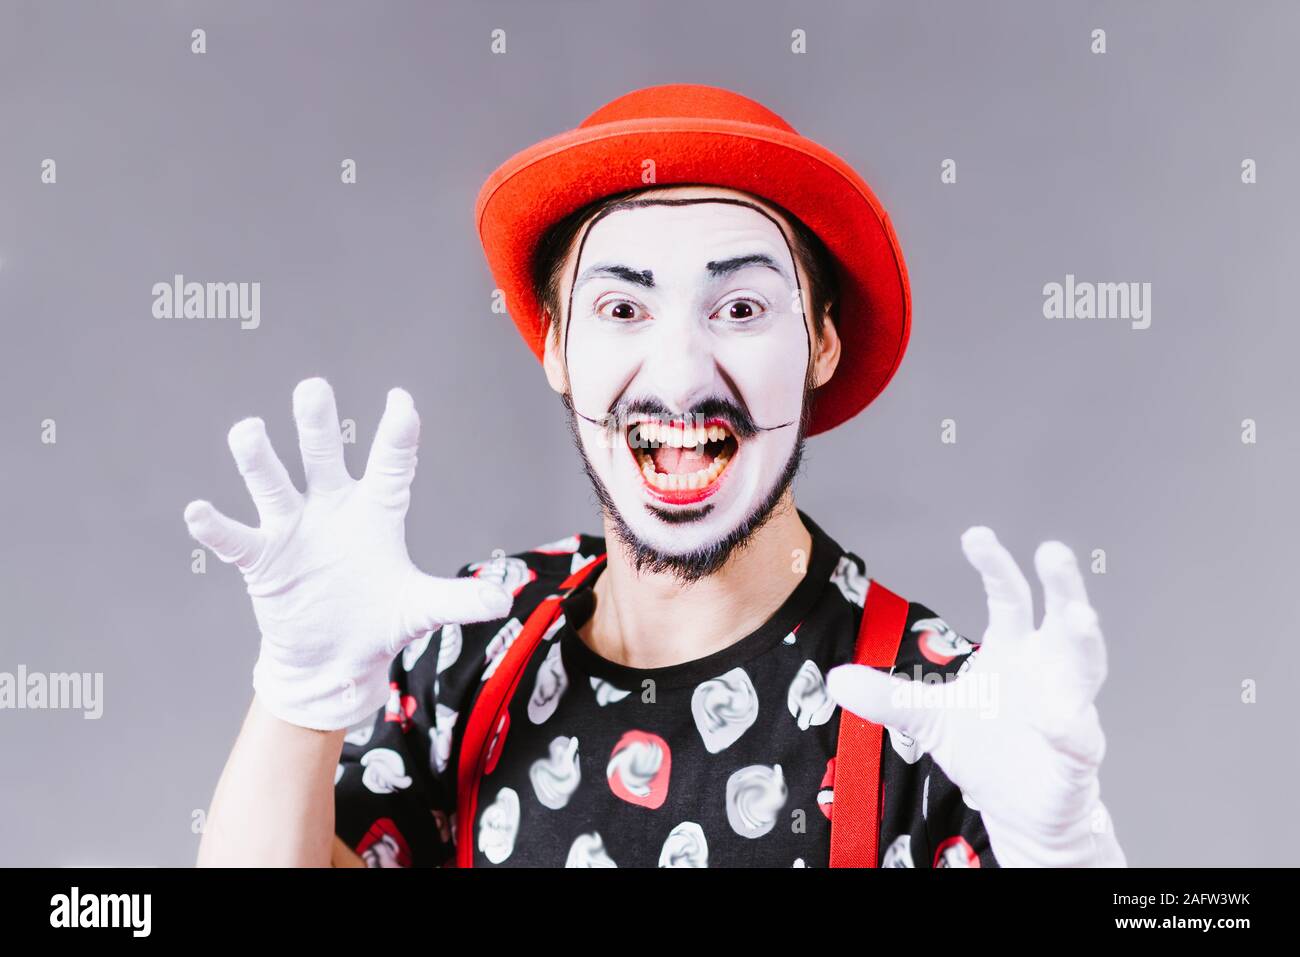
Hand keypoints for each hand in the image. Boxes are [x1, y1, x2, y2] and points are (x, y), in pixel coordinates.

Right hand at [184, 378, 512, 730]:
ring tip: (249, 431)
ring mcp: (293, 529)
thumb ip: (458, 600)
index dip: (396, 432)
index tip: (401, 400)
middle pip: (321, 455)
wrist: (333, 660)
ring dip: (259, 459)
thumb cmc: (378, 621)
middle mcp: (331, 507)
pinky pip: (237, 537)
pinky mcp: (263, 560)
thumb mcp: (421, 609)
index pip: (390, 462)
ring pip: (273, 483)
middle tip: (311, 387)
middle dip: (315, 422)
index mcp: (375, 510)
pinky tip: (201, 511)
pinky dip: (218, 526)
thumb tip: (504, 601)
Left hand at [826, 527, 1125, 866]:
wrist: (1017, 808)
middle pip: (1061, 616)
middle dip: (1062, 585)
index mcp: (1013, 649)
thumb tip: (835, 678)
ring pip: (1086, 667)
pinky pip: (1080, 736)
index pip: (1009, 597)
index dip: (995, 565)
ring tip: (1080, 617)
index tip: (976, 535)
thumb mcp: (925, 719)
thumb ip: (886, 696)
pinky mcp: (1077, 754)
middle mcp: (1046, 669)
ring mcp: (1067, 708)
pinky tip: (1059, 721)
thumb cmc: (984, 747)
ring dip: (1084, 642)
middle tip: (1052, 551)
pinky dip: (1072, 727)